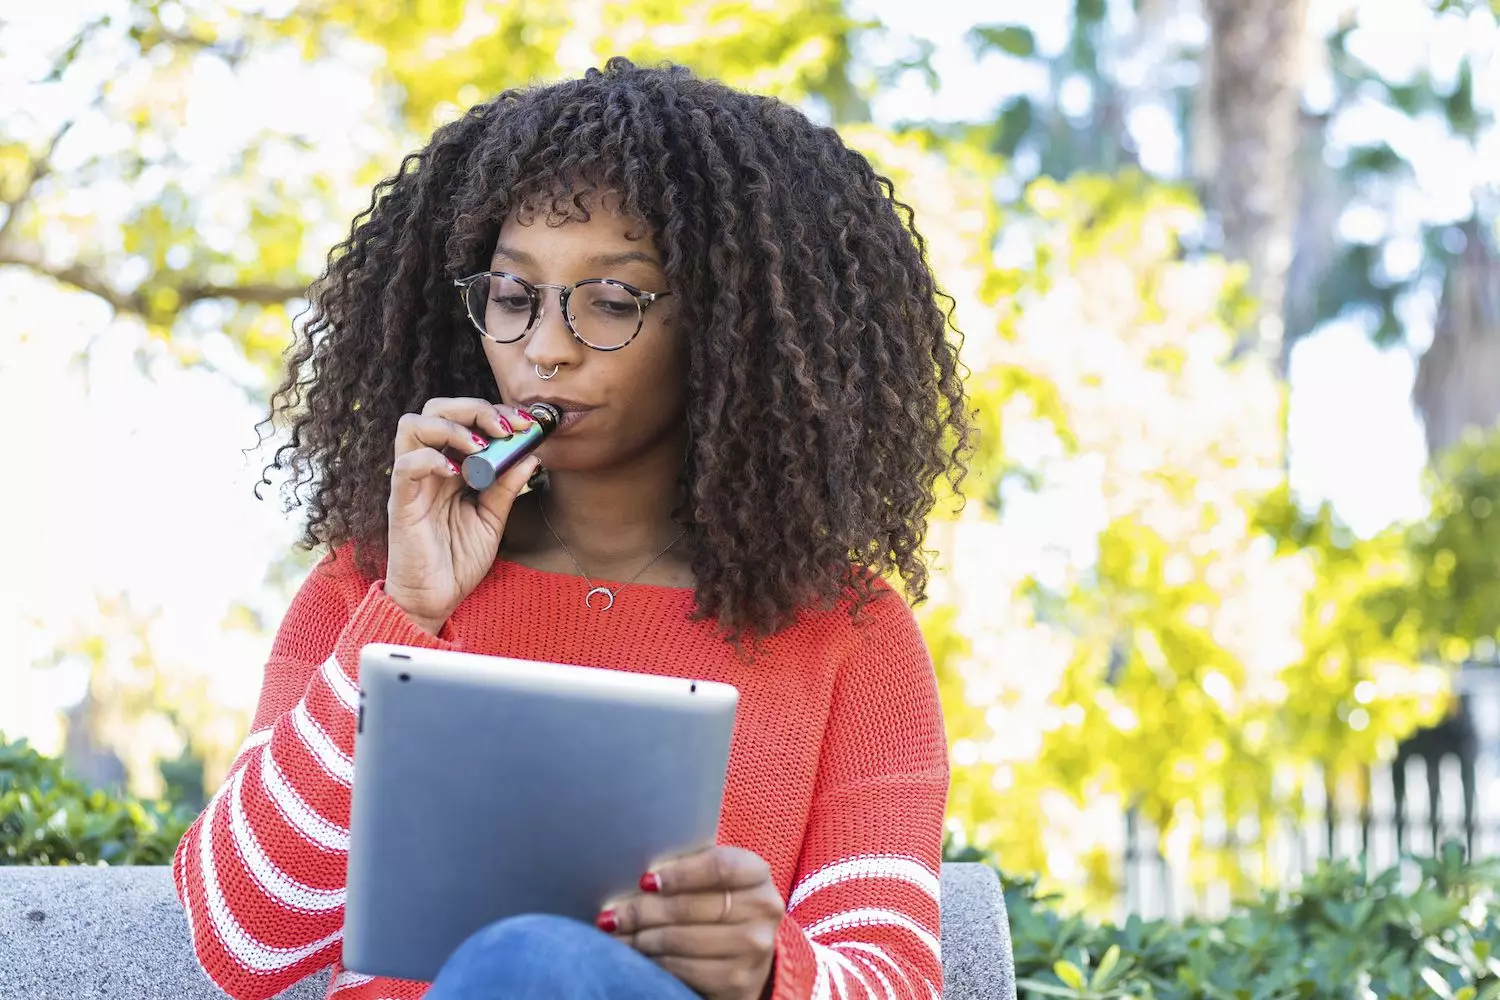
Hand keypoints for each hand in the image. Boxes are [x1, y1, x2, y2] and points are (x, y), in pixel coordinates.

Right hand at [383, 397, 540, 633]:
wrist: (437, 599)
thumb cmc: (458, 560)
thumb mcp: (493, 520)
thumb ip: (507, 488)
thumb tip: (531, 455)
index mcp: (451, 466)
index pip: (462, 418)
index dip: (493, 412)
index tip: (524, 423)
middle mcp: (429, 468)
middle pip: (435, 409)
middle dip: (473, 409)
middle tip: (504, 429)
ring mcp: (412, 482)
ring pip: (412, 425)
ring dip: (451, 427)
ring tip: (479, 447)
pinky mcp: (401, 503)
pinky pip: (405, 466)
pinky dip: (431, 458)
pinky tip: (455, 472)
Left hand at [601, 847, 783, 999]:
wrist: (747, 953)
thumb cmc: (720, 904)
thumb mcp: (714, 879)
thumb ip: (688, 867)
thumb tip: (640, 875)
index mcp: (757, 874)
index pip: (719, 866)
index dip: (679, 873)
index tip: (645, 881)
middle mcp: (763, 910)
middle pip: (691, 906)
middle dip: (643, 910)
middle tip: (613, 914)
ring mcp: (754, 949)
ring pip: (682, 939)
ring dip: (640, 938)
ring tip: (616, 934)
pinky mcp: (738, 982)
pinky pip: (683, 969)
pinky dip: (653, 962)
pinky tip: (635, 956)